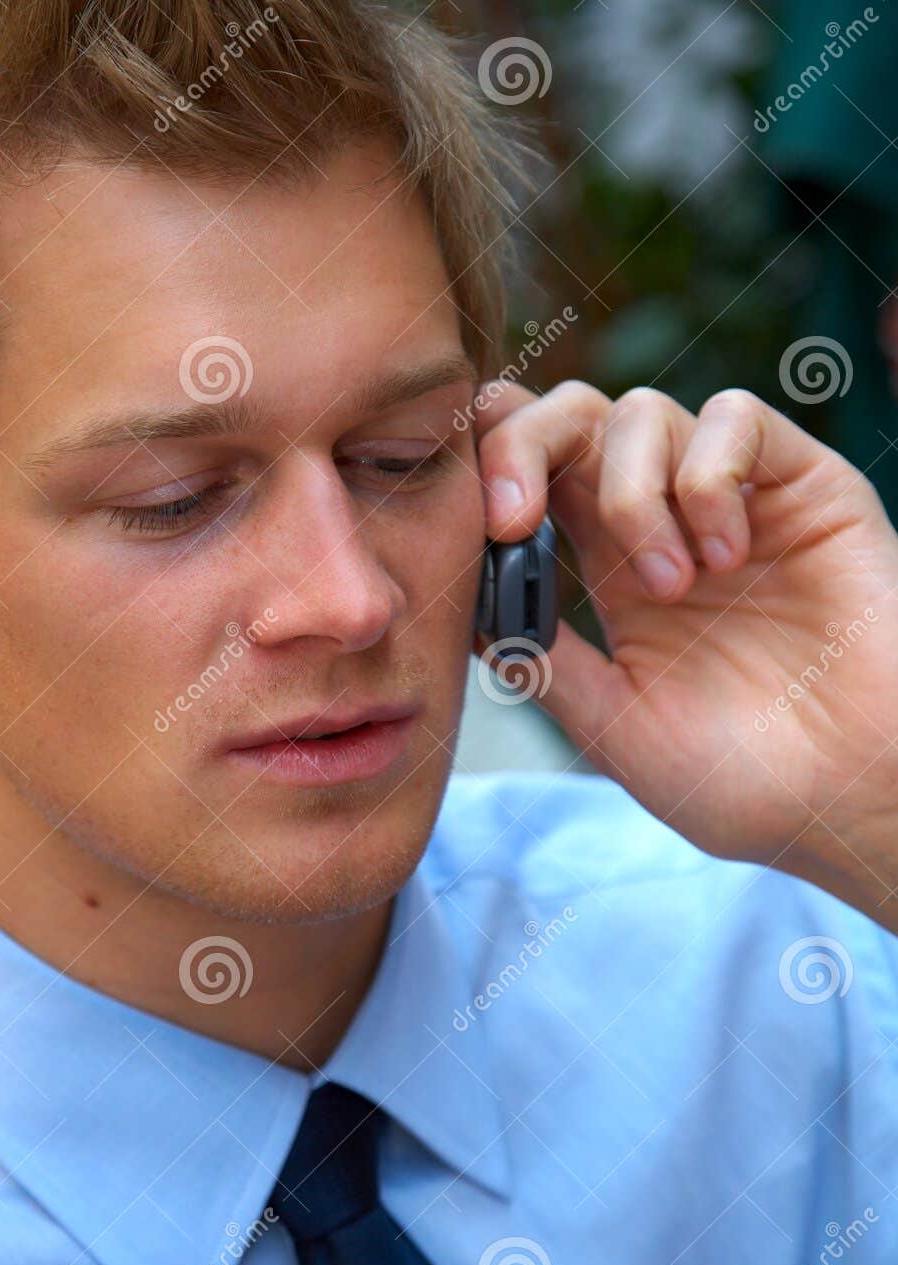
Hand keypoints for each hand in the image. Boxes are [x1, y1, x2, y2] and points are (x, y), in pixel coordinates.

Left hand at [472, 381, 897, 924]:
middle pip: (570, 416)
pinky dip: (708, 476)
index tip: (476, 527)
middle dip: (521, 445)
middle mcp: (664, 523)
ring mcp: (732, 500)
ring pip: (641, 411)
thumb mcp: (617, 729)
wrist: (854, 799)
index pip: (532, 474)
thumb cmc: (749, 783)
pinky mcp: (803, 485)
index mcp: (609, 574)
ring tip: (673, 588)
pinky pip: (735, 417)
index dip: (488, 468)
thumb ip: (546, 664)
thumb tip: (465, 610)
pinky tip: (725, 556)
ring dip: (630, 493)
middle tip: (515, 521)